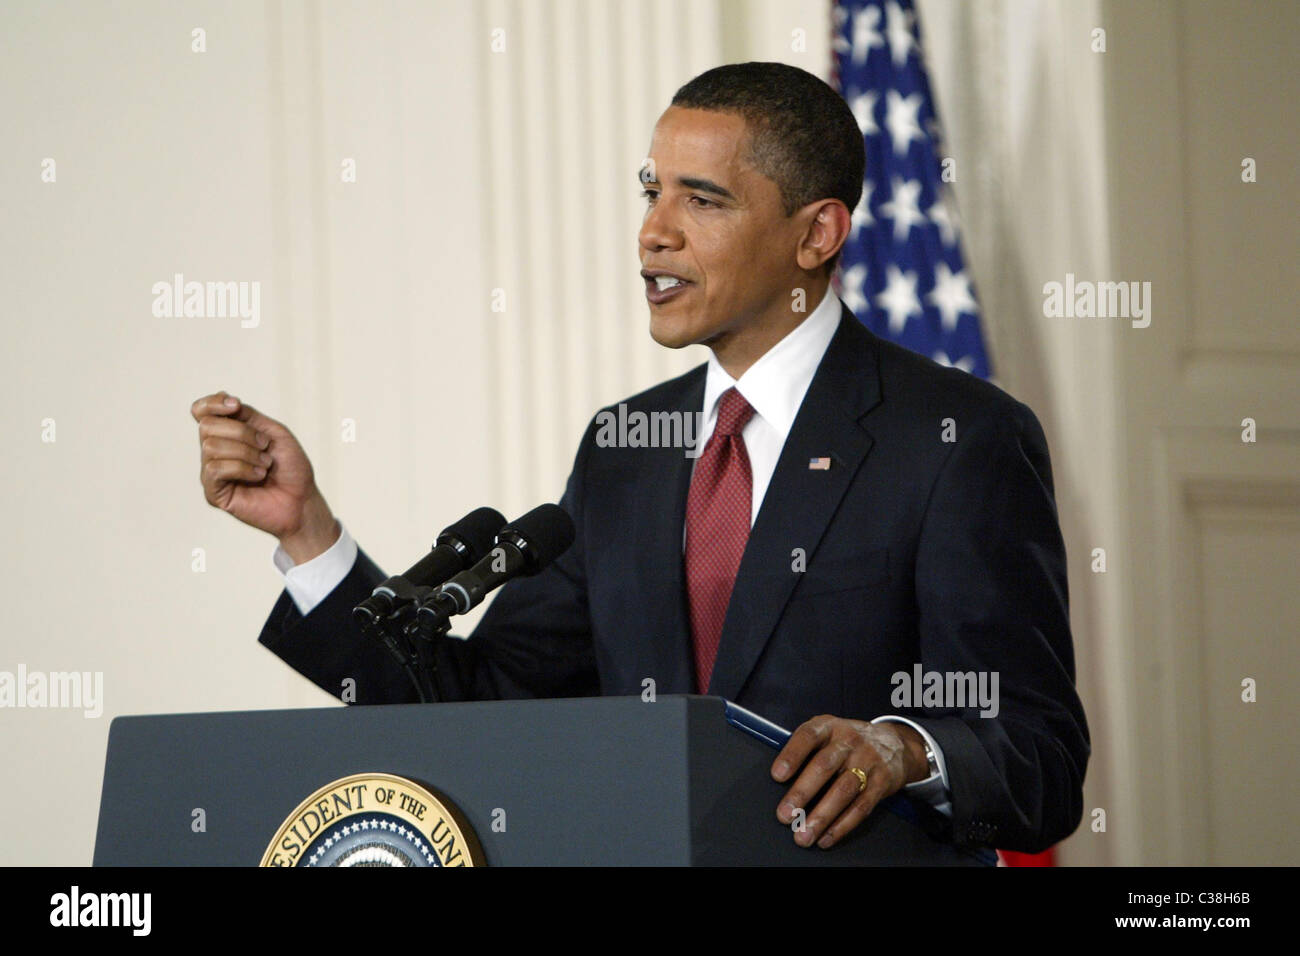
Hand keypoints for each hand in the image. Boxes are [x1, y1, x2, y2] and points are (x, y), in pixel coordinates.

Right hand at [190, 390, 337, 561]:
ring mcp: (212, 473)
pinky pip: (215, 469)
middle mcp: (214, 451)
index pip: (201, 411)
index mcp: (227, 434)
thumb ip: (248, 416)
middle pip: (208, 426)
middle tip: (266, 446)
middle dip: (242, 432)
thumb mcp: (274, 433)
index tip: (236, 405)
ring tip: (266, 465)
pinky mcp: (213, 493)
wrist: (302, 499)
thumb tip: (226, 401)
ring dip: (246, 452)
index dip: (212, 403)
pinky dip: (242, 468)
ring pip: (211, 446)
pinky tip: (259, 476)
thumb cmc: (290, 467)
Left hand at [771, 715, 928, 848]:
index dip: (792, 755)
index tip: (777, 776)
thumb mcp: (828, 733)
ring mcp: (867, 761)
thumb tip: (778, 780)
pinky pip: (861, 807)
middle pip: (824, 766)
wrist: (893, 743)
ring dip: (821, 817)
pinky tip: (826, 838)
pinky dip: (842, 826)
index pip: (808, 736)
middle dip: (802, 793)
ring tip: (804, 835)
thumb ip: (806, 749)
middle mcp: (848, 741)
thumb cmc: (847, 742)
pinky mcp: (881, 782)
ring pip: (843, 790)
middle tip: (785, 815)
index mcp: (828, 726)